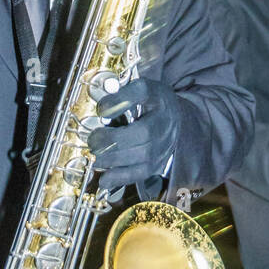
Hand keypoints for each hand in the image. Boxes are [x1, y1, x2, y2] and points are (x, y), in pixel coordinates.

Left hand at [87, 77, 181, 191]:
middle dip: (114, 139)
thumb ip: (120, 93)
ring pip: (143, 155)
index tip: (102, 108)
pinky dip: (121, 177)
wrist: (175, 118)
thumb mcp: (139, 89)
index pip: (143, 91)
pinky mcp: (158, 162)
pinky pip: (142, 173)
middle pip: (144, 132)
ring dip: (114, 158)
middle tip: (93, 140)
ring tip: (95, 157)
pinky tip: (104, 179)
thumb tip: (101, 108)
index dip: (122, 99)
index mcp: (158, 96)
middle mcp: (165, 120)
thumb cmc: (152, 102)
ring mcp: (165, 144)